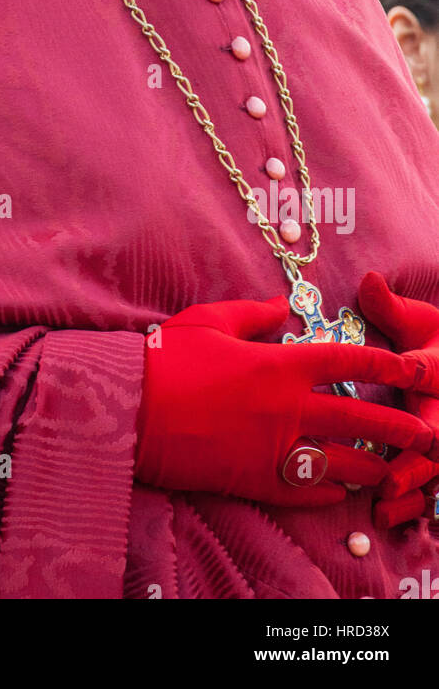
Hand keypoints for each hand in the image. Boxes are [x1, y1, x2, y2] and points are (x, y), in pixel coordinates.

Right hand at [135, 293, 437, 505]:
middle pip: (358, 418)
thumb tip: (281, 305)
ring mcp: (273, 449)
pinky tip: (339, 493)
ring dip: (368, 465)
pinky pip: (304, 491)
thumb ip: (253, 314)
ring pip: (339, 462)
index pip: (346, 361)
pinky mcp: (254, 479)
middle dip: (395, 425)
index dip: (383, 361)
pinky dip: (326, 493)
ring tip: (388, 468)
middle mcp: (287, 409)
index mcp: (280, 365)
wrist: (131, 407)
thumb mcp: (211, 321)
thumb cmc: (168, 357)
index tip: (409, 365)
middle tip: (423, 431)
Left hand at [357, 271, 438, 528]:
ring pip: (436, 470)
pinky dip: (417, 508)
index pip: (429, 370)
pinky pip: (435, 491)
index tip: (410, 373)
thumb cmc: (433, 340)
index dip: (422, 369)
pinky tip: (391, 520)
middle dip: (415, 456)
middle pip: (436, 436)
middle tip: (388, 477)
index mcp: (437, 370)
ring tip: (383, 508)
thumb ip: (390, 307)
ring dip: (413, 490)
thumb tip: (368, 280)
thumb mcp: (418, 319)